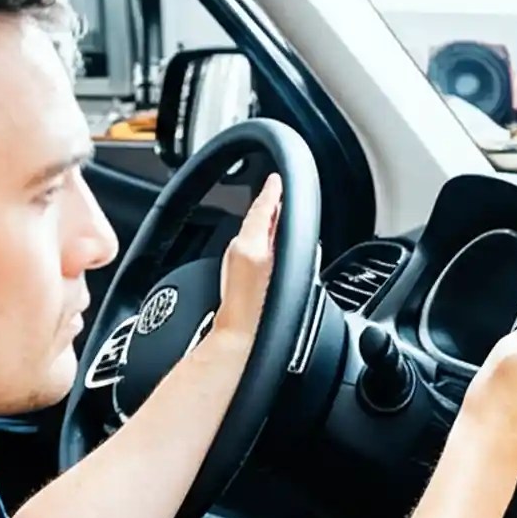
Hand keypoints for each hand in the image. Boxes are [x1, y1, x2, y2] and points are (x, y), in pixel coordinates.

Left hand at [210, 174, 281, 342]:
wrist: (239, 336)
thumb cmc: (263, 313)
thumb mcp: (283, 272)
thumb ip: (281, 242)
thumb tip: (280, 221)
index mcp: (251, 244)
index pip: (262, 208)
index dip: (271, 193)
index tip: (275, 181)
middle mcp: (239, 247)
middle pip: (256, 218)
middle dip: (269, 207)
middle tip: (280, 195)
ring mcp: (234, 259)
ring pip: (251, 232)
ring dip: (264, 224)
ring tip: (278, 217)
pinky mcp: (233, 270)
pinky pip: (248, 245)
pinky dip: (259, 238)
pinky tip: (269, 246)